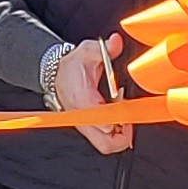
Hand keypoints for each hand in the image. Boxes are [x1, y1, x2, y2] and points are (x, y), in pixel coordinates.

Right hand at [54, 38, 135, 155]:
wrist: (56, 73)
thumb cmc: (72, 65)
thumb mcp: (88, 50)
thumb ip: (105, 48)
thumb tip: (116, 42)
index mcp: (82, 99)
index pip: (102, 121)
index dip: (120, 121)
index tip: (129, 114)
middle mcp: (82, 117)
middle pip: (105, 143)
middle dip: (123, 136)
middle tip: (131, 121)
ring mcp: (83, 125)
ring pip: (104, 145)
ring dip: (119, 137)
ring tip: (126, 120)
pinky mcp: (86, 128)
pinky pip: (102, 141)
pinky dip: (114, 135)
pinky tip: (119, 120)